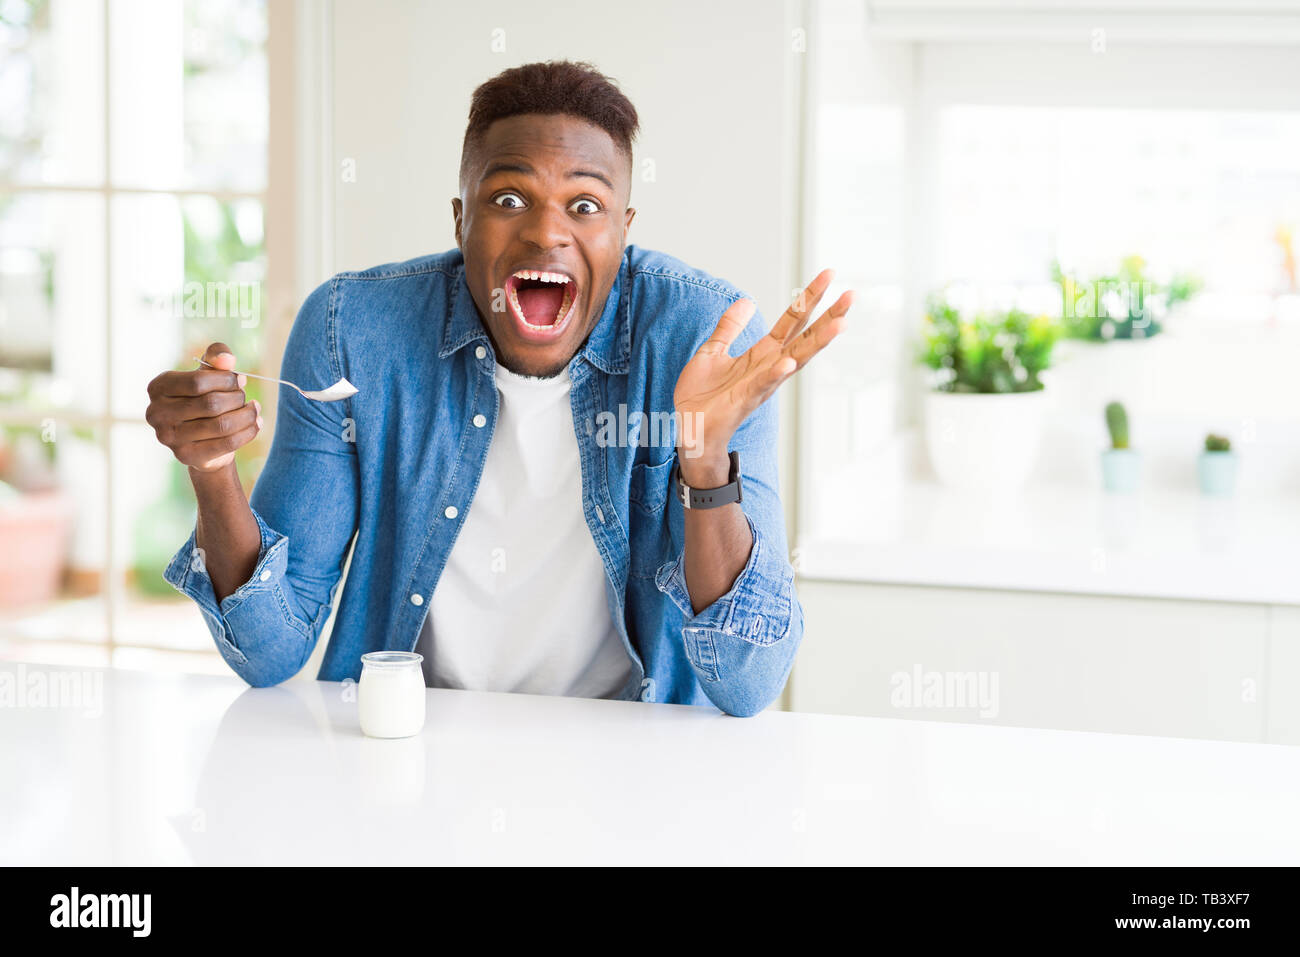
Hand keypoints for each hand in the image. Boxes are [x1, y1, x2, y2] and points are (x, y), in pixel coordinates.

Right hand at [146, 342, 262, 473]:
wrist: (202, 440)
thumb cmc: (204, 398)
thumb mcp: (208, 373)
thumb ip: (217, 356)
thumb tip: (227, 359)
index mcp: (158, 387)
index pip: (197, 381)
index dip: (226, 380)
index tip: (241, 380)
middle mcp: (156, 413)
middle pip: (211, 404)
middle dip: (237, 398)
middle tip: (245, 398)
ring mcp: (169, 437)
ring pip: (222, 425)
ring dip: (246, 416)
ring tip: (255, 410)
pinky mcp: (186, 456)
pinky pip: (228, 443)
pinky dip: (248, 432)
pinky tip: (256, 423)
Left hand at [672, 268, 852, 482]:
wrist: (688, 428)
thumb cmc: (702, 396)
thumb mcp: (713, 351)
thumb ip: (730, 327)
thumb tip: (747, 301)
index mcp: (763, 354)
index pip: (793, 320)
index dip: (809, 297)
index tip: (829, 275)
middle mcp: (769, 367)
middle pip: (805, 337)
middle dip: (829, 317)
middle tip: (852, 295)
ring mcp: (761, 384)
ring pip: (795, 360)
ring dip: (817, 343)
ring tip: (839, 325)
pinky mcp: (745, 400)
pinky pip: (763, 384)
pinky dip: (776, 374)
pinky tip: (789, 362)